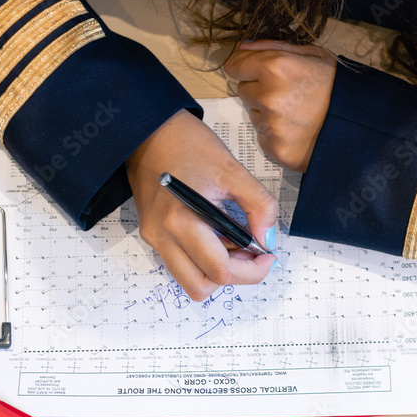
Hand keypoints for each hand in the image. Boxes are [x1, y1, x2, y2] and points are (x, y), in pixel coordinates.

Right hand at [126, 109, 277, 300]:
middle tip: (252, 253)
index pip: (220, 270)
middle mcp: (162, 236)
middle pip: (200, 287)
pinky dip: (203, 260)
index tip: (268, 255)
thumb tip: (267, 239)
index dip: (252, 271)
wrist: (148, 130)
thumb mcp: (232, 170)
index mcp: (182, 221)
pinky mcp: (153, 234)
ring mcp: (154, 238)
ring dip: (216, 272)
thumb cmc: (187, 144)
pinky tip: (216, 235)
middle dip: (233, 276)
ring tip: (233, 242)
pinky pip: (181, 264)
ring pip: (189, 280)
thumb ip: (259, 205)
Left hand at [225, 40, 336, 172]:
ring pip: (254, 115)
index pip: (235, 65)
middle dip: (259, 90)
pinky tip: (297, 131)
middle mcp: (269, 97)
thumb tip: (242, 49)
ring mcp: (271, 126)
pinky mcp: (276, 149)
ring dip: (268, 114)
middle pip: (243, 91)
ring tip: (296, 115)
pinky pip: (263, 138)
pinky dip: (275, 135)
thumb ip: (274, 47)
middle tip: (287, 95)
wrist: (361, 126)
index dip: (246, 67)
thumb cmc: (338, 87)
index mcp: (276, 67)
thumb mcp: (313, 55)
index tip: (256, 72)